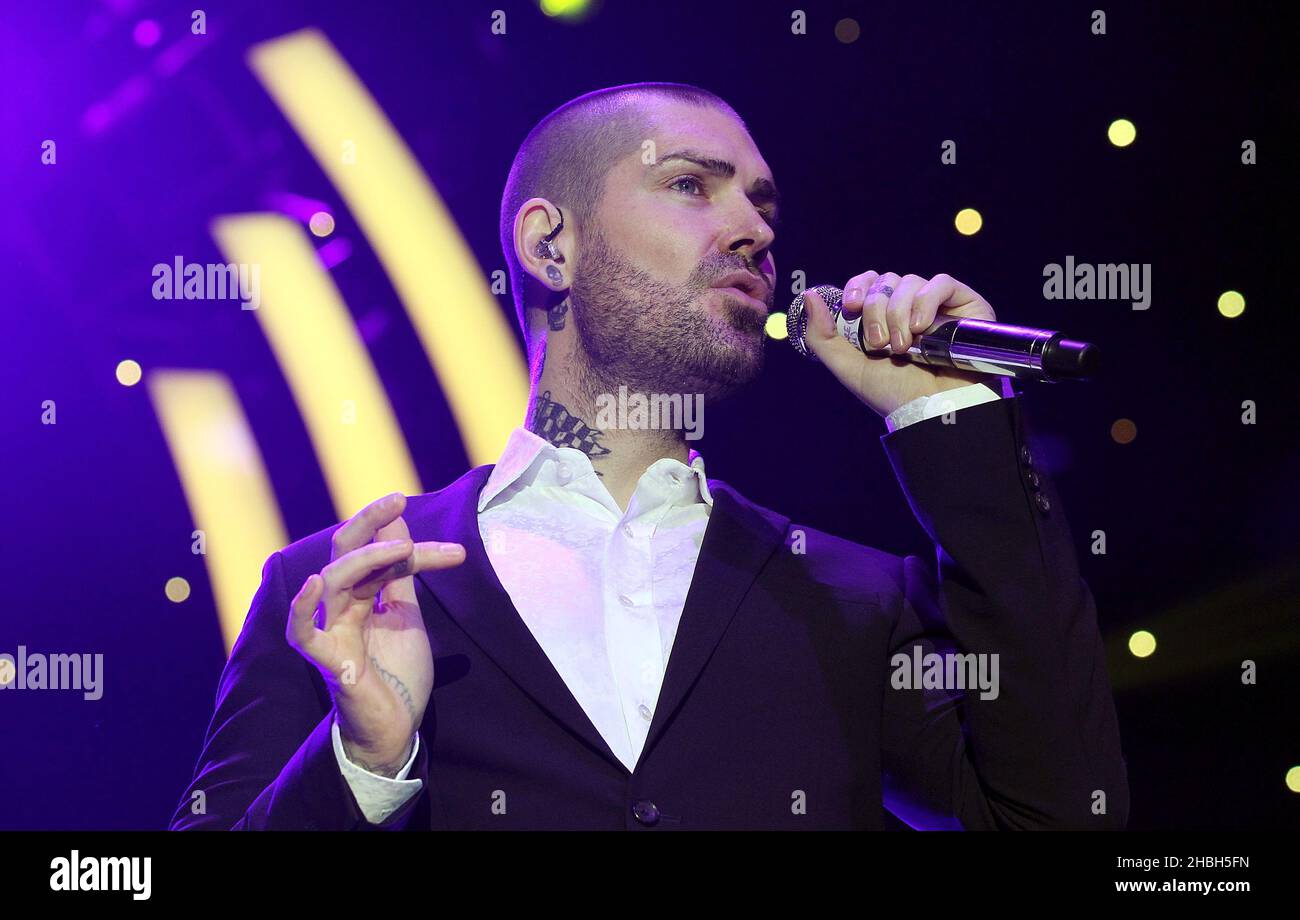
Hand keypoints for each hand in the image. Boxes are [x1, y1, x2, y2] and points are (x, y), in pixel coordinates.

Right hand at [286, 492, 465, 773]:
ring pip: (333, 581)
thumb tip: (397, 527)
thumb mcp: (406, 614)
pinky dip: (303, 608)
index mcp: (363, 595)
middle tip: (397, 499)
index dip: (413, 547)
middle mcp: (343, 607)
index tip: (455, 552)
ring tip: (401, 549)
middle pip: (345, 551)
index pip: (381, 555)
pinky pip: (303, 633)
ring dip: (365, 558)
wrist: (396, 727)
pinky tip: (314, 583)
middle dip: (368, 522)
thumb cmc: (396, 672)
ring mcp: (334, 631)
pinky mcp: (329, 661)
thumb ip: (400, 575)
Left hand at [801, 271, 997, 418]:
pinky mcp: (964, 304)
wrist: (932, 408)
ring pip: (909, 281)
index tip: (851, 307)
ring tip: (903, 347)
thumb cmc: (894, 392)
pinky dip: (926, 301)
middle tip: (880, 343)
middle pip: (885, 281)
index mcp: (883, 317)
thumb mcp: (849, 367)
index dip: (857, 286)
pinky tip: (920, 328)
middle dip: (875, 310)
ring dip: (898, 313)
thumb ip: (822, 336)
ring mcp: (936, 305)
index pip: (868, 282)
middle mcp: (909, 307)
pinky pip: (940, 283)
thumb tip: (809, 296)